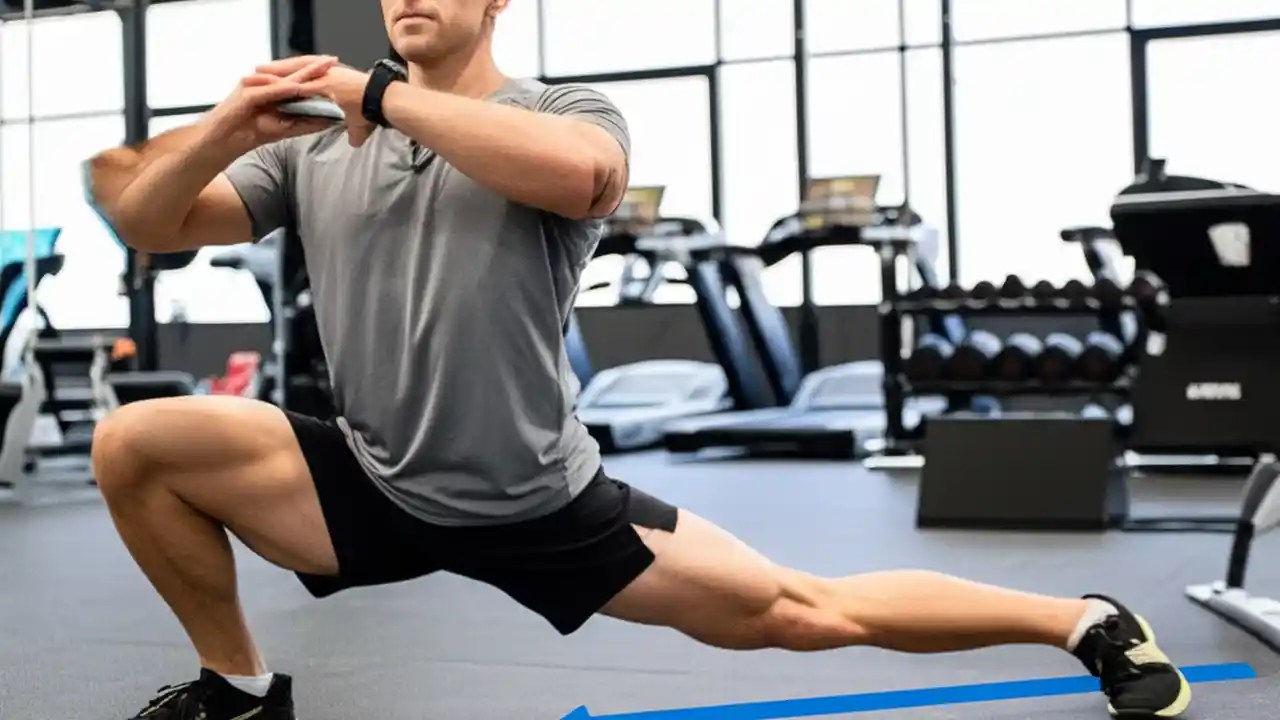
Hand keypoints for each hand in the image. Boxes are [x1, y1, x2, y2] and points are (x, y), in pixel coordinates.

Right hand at [202, 55, 339, 153]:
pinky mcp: (246, 94)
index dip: (317, 74)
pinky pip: (269, 90)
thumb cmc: (250, 133)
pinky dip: (283, 88)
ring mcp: (255, 86)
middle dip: (314, 67)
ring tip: (322, 69)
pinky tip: (298, 86)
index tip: (337, 70)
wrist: (223, 141)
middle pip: (294, 73)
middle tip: (334, 60)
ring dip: (303, 74)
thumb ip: (305, 122)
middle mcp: (265, 84)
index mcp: (274, 90)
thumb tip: (328, 121)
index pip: (299, 78)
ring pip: (284, 79)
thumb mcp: (284, 128)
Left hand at [257, 56, 375, 146]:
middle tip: (258, 70)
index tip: (278, 77)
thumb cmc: (376, 111)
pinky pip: (300, 82)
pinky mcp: (325, 84)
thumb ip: (354, 132)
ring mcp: (326, 77)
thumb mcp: (361, 123)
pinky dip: (284, 82)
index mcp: (334, 80)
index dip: (292, 75)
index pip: (308, 75)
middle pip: (297, 68)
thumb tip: (355, 143)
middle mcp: (328, 74)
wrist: (386, 104)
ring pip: (295, 71)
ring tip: (256, 72)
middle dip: (278, 70)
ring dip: (275, 72)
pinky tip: (269, 82)